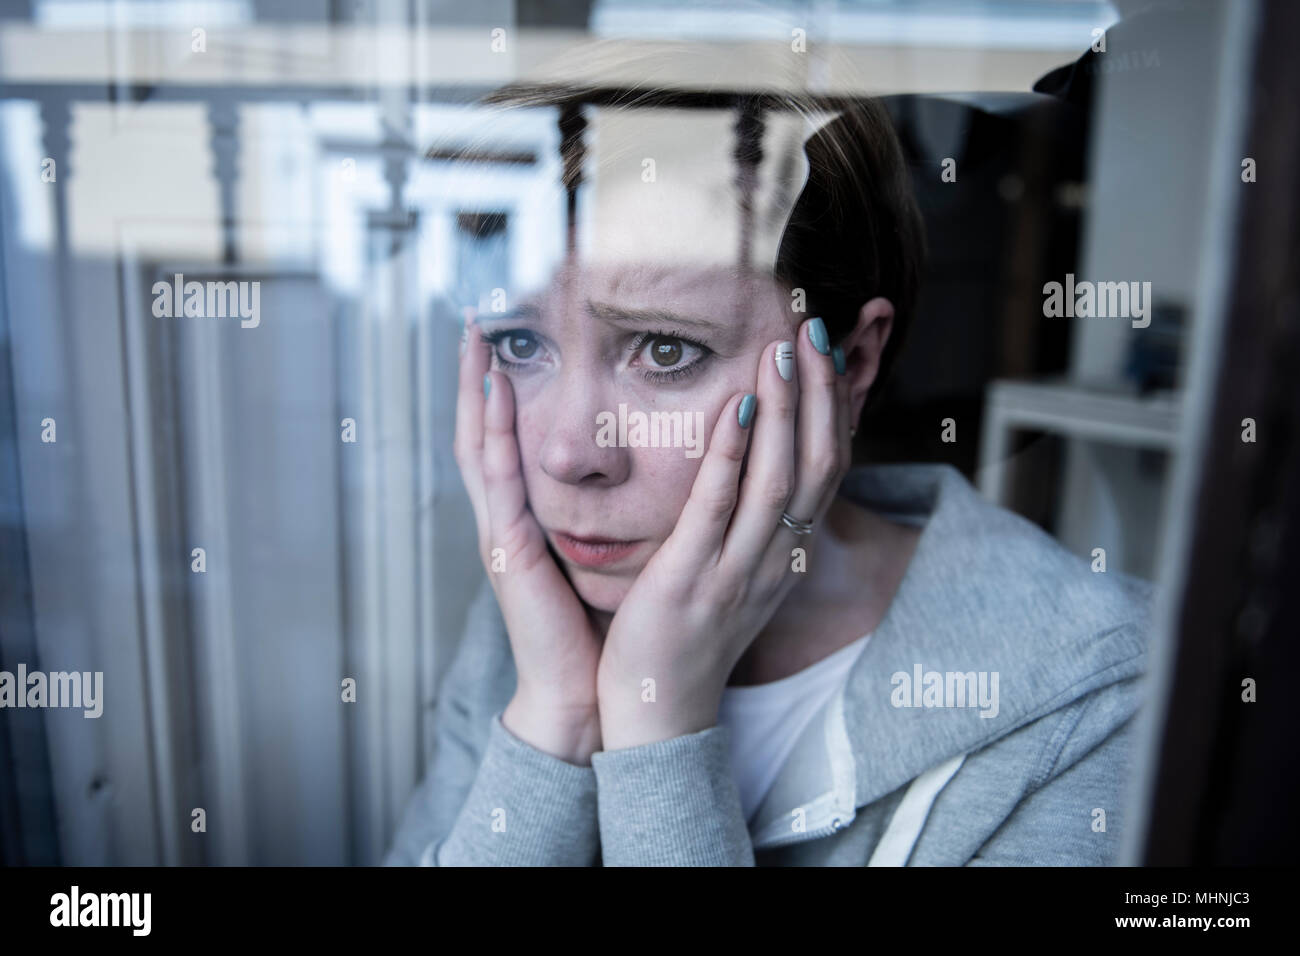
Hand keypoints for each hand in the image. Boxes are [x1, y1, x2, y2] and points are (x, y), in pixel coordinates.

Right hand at [454, 320, 601, 763]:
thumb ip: (601, 519)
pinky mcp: (510, 551)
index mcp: (530, 521)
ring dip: (476, 390)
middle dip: (476, 378)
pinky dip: (495, 433)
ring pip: (481, 447)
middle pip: (483, 434)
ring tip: (476, 339)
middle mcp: (508, 520)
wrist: (584, 693)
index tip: (507, 342)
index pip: (510, 443)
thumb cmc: (596, 629)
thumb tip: (633, 477)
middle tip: (475, 323)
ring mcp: (501, 533)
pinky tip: (495, 393)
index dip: (503, 394)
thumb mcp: (598, 560)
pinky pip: (499, 481)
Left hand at [595, 319, 852, 749]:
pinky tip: (734, 408)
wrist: (655, 712)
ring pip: (778, 482)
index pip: (825, 470)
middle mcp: (772, 560)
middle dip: (819, 394)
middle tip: (813, 327)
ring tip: (782, 349)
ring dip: (786, 410)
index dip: (833, 409)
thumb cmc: (686, 634)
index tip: (825, 351)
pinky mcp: (690, 582)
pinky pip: (719, 511)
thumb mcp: (733, 571)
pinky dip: (731, 456)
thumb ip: (746, 519)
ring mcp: (736, 573)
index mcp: (782, 555)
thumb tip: (755, 459)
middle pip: (815, 466)